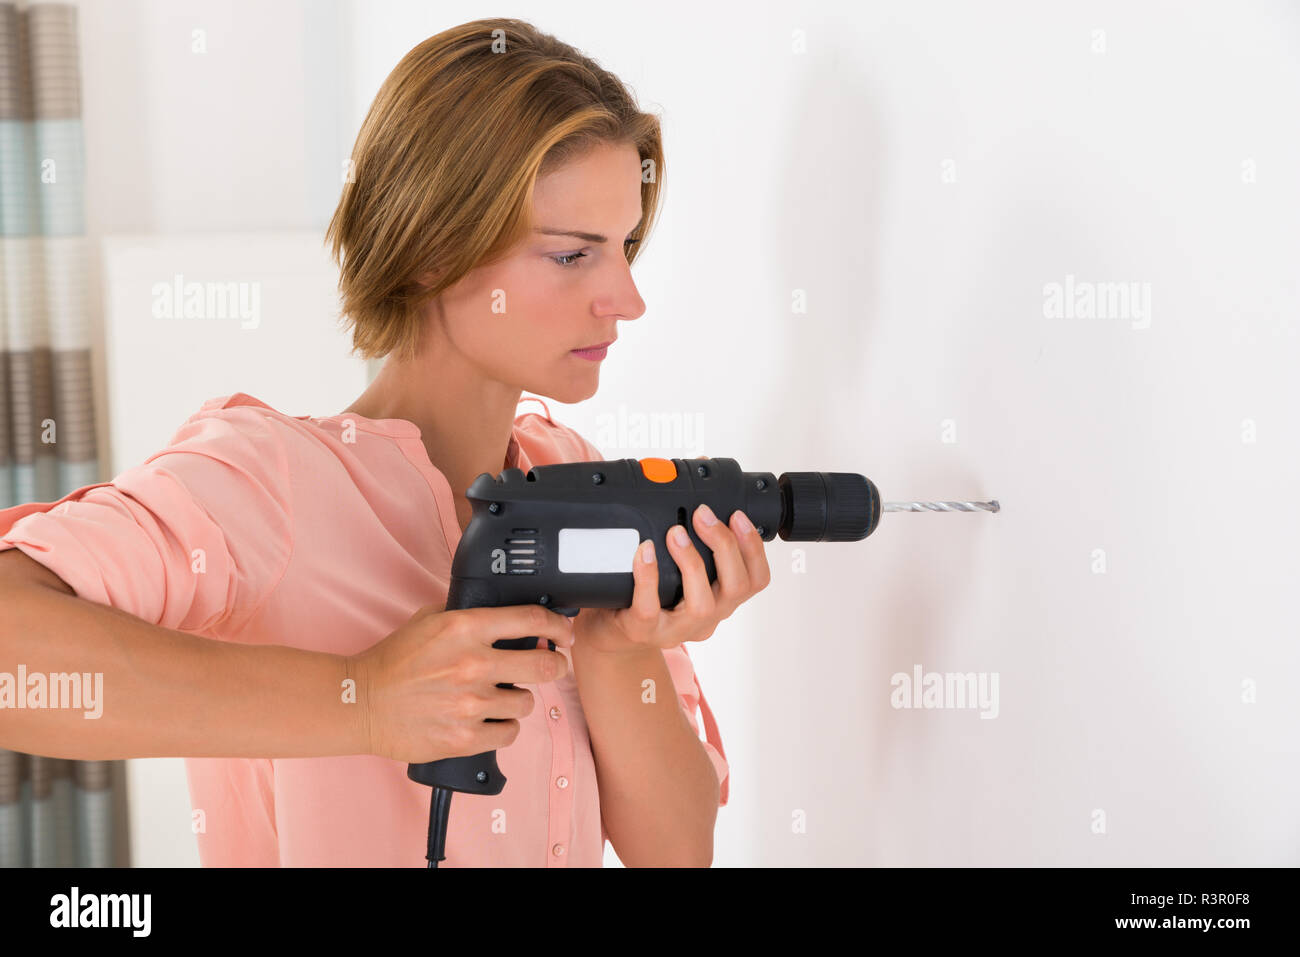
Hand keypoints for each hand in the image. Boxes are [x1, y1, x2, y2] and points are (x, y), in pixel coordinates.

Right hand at [347, 603, 574, 762]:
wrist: (360, 702)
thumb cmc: (394, 661)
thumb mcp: (430, 619)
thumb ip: (469, 615)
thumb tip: (510, 618)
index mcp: (465, 628)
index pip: (532, 620)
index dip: (558, 626)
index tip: (565, 633)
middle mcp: (472, 664)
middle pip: (546, 665)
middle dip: (555, 665)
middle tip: (551, 666)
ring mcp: (470, 704)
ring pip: (526, 701)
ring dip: (517, 698)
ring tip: (496, 697)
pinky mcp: (464, 738)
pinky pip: (509, 732)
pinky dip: (502, 727)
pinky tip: (487, 719)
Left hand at [573, 491, 771, 656]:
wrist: (608, 630)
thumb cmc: (645, 591)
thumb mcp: (675, 563)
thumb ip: (691, 525)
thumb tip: (700, 465)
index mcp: (720, 598)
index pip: (757, 579)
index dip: (754, 547)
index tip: (738, 514)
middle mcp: (706, 616)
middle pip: (738, 587)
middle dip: (725, 545)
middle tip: (702, 514)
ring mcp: (676, 627)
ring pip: (703, 603)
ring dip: (692, 560)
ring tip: (674, 532)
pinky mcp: (643, 630)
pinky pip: (648, 607)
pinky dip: (647, 576)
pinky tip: (644, 551)